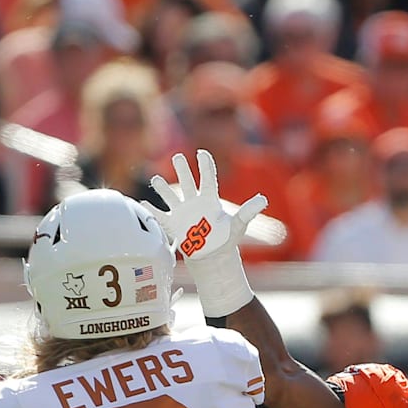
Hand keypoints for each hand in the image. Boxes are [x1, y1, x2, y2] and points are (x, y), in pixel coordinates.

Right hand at [148, 150, 266, 260]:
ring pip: (171, 196)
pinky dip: (152, 210)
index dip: (205, 165)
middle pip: (187, 182)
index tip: (202, 153)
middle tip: (177, 156)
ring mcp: (182, 213)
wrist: (213, 255)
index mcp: (210, 199)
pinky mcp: (174, 225)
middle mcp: (195, 202)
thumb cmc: (226, 238)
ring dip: (162, 188)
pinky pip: (160, 215)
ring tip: (156, 179)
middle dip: (182, 169)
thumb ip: (249, 210)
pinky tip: (143, 203)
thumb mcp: (239, 224)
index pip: (208, 178)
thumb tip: (263, 199)